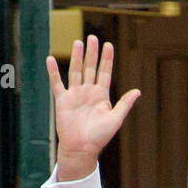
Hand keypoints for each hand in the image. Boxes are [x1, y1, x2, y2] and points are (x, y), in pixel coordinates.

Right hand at [45, 35, 140, 180]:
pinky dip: (53, 72)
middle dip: (92, 53)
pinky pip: (57, 83)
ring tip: (78, 42)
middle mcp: (88, 92)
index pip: (104, 72)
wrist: (81, 149)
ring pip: (76, 71)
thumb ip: (125, 104)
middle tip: (93, 37)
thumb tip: (138, 91)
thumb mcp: (115, 119)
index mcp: (101, 96)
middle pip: (90, 68)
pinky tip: (50, 59)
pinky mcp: (62, 101)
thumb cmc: (99, 137)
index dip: (106, 59)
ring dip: (77, 57)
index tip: (108, 45)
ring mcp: (75, 95)